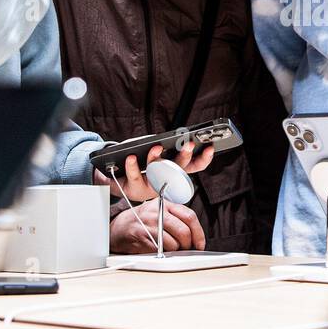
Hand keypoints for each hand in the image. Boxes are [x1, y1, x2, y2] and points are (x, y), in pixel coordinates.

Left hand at [91, 141, 215, 203]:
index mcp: (175, 171)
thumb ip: (161, 147)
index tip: (210, 148)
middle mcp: (166, 180)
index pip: (194, 166)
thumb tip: (165, 139)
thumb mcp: (152, 152)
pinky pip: (135, 176)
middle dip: (185, 156)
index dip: (204, 159)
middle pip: (179, 169)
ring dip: (156, 159)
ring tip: (156, 148)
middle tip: (189, 144)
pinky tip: (131, 157)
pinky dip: (133, 166)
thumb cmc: (140, 163)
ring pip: (157, 173)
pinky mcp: (136, 189)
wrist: (117, 179)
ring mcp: (152, 186)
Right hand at [109, 199, 205, 253]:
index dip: (198, 233)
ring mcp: (148, 226)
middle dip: (189, 244)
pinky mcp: (141, 238)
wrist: (120, 226)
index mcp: (164, 204)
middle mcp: (157, 213)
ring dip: (176, 251)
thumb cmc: (143, 220)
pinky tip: (161, 250)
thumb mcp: (159, 210)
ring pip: (173, 244)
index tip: (200, 243)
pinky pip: (160, 251)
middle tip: (187, 248)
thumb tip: (195, 235)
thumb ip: (176, 217)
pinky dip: (164, 254)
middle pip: (183, 231)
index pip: (189, 216)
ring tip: (172, 249)